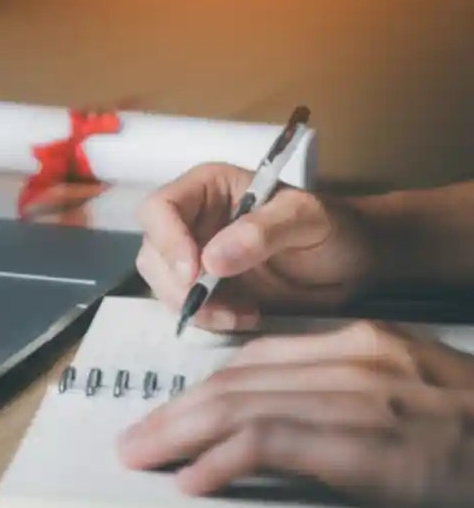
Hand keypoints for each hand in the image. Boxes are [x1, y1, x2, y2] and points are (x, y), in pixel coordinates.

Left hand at [118, 321, 473, 507]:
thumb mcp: (411, 399)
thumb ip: (349, 397)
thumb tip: (280, 424)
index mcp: (363, 343)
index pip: (258, 360)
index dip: (204, 389)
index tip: (170, 413)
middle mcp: (353, 359)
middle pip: (237, 380)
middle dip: (175, 412)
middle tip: (135, 440)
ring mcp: (359, 397)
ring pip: (239, 405)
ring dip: (179, 436)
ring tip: (142, 458)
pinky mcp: (365, 441)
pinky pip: (268, 443)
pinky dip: (221, 462)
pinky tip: (192, 483)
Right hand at [137, 163, 376, 330]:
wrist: (353, 266)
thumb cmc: (335, 229)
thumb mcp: (309, 220)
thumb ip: (264, 231)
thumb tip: (211, 260)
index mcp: (208, 188)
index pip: (160, 208)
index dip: (167, 240)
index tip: (194, 275)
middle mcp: (192, 219)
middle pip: (153, 251)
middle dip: (178, 285)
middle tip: (219, 308)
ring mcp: (194, 255)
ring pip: (162, 283)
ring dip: (194, 306)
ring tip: (240, 315)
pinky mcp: (204, 289)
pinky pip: (185, 306)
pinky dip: (208, 319)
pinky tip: (244, 318)